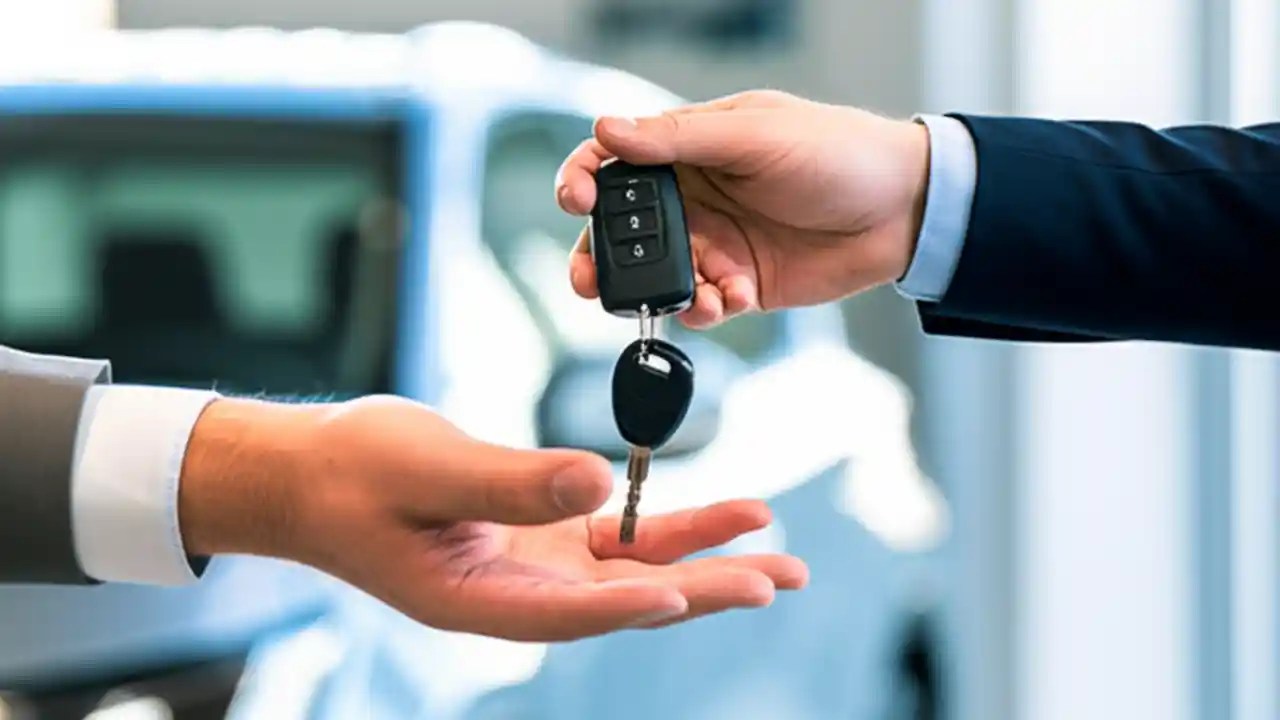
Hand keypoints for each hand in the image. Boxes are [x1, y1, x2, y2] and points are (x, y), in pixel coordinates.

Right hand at [180, 396, 807, 641]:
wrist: (314, 473)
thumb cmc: (351, 474)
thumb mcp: (425, 468)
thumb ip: (510, 480)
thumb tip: (597, 481)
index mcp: (475, 598)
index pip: (570, 609)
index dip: (631, 602)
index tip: (689, 592)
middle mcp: (515, 594)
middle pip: (627, 598)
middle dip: (706, 588)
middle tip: (781, 579)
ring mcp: (531, 566)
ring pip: (633, 568)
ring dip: (702, 556)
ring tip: (774, 552)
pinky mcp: (538, 535)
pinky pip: (614, 535)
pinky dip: (664, 523)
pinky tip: (714, 516)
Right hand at [557, 90, 930, 327]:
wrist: (903, 210)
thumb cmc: (838, 153)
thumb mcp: (756, 137)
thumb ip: (679, 140)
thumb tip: (607, 130)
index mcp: (691, 148)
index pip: (617, 160)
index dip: (584, 179)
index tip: (576, 202)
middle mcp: (695, 197)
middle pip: (622, 231)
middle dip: (600, 258)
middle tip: (589, 281)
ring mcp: (715, 243)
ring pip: (657, 276)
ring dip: (656, 292)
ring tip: (688, 293)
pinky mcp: (740, 284)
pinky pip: (702, 304)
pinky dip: (705, 308)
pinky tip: (731, 297)